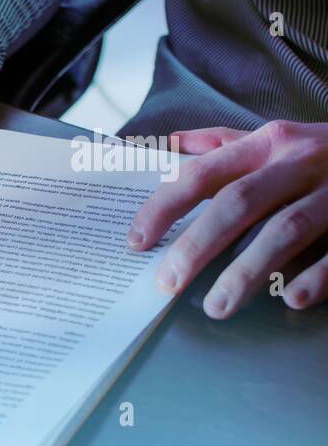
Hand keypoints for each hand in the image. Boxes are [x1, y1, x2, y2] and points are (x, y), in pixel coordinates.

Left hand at [127, 120, 327, 317]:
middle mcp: (301, 162)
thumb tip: (164, 146)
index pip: (203, 173)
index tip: (136, 241)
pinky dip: (317, 276)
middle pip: (238, 203)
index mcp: (269, 143)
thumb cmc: (323, 153)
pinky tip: (292, 300)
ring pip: (287, 230)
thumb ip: (221, 146)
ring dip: (248, 271)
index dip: (164, 207)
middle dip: (198, 246)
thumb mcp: (276, 138)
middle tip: (167, 285)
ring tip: (217, 307)